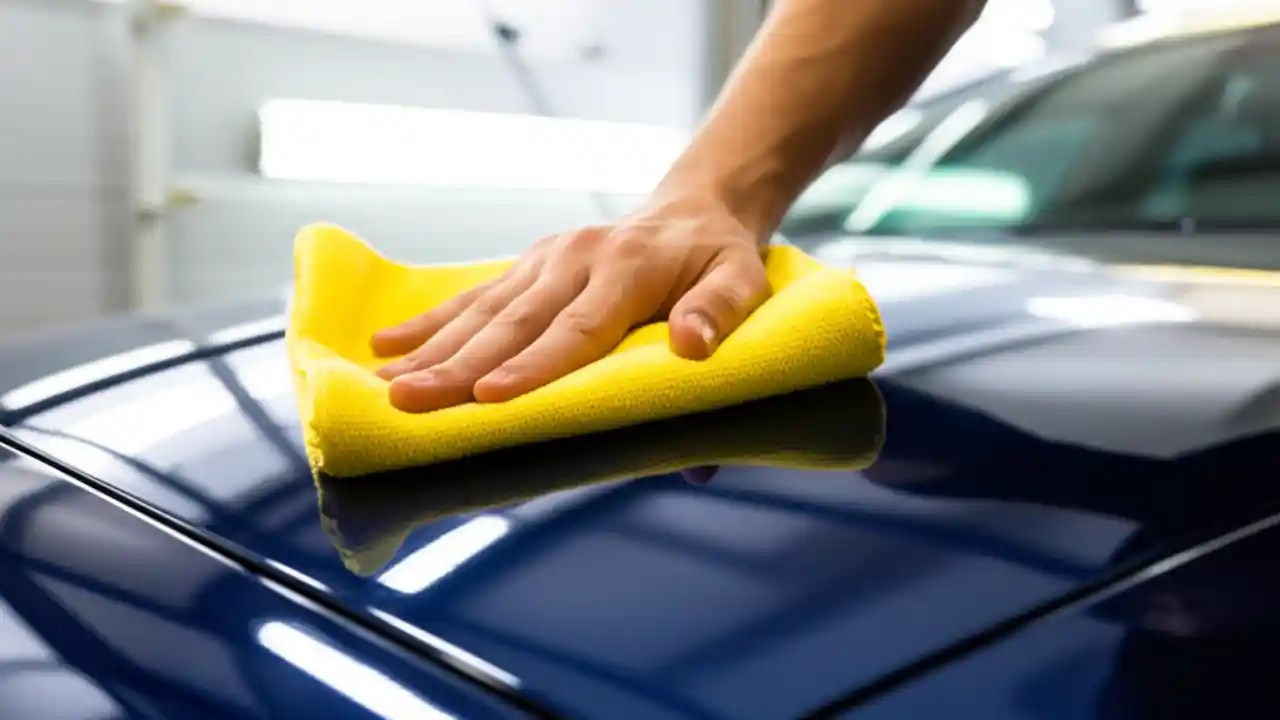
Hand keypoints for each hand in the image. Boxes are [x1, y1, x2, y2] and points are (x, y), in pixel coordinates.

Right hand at [371, 205, 770, 412]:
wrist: (694, 209)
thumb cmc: (721, 261)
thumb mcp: (744, 282)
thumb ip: (721, 312)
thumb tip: (692, 347)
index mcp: (629, 269)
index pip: (577, 327)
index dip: (534, 366)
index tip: (490, 398)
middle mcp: (577, 259)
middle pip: (513, 321)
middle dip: (458, 366)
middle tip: (407, 401)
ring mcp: (546, 258)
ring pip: (483, 309)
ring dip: (431, 348)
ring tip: (384, 383)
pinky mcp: (528, 264)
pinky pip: (474, 295)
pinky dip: (429, 320)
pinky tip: (385, 343)